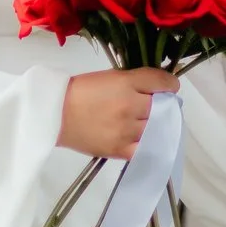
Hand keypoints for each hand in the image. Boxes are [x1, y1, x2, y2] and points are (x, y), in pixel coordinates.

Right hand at [58, 68, 178, 159]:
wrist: (55, 114)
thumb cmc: (81, 91)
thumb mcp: (111, 76)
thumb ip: (136, 81)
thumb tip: (159, 87)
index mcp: (126, 82)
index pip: (161, 82)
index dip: (170, 84)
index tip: (169, 87)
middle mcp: (130, 105)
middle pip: (163, 107)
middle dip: (163, 106)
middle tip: (156, 107)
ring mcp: (127, 129)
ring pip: (157, 128)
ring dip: (157, 126)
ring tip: (147, 123)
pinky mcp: (120, 149)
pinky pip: (145, 149)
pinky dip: (148, 145)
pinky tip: (144, 140)